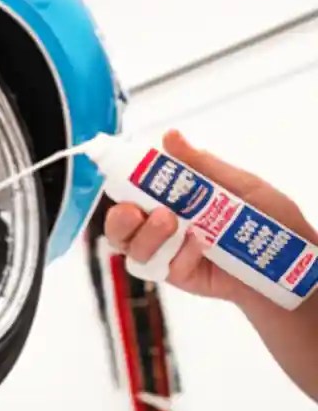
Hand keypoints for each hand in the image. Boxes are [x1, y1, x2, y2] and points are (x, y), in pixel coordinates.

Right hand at [104, 130, 314, 304]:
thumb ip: (200, 165)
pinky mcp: (178, 275)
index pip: (132, 191)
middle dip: (120, 220)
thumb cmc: (268, 218)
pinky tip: (201, 246)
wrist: (290, 257)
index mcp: (171, 198)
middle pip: (119, 226)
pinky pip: (164, 267)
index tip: (120, 177)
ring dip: (147, 235)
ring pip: (133, 249)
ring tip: (171, 223)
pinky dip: (179, 254)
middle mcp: (163, 226)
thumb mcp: (238, 183)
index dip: (119, 185)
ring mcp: (168, 252)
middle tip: (134, 212)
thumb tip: (169, 136)